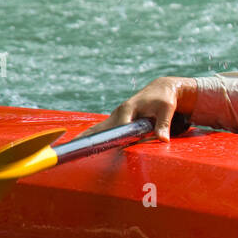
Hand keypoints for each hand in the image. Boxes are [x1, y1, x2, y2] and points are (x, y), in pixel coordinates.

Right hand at [81, 77, 197, 140]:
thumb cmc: (164, 98)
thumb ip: (163, 124)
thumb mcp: (166, 109)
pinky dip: (92, 136)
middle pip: (101, 128)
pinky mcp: (117, 120)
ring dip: (86, 138)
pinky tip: (80, 143)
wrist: (161, 89)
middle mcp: (118, 113)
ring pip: (98, 129)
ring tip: (70, 147)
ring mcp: (116, 117)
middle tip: (71, 147)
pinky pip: (102, 129)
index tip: (97, 148)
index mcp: (128, 110)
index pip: (116, 127)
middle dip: (87, 138)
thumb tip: (163, 140)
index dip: (108, 138)